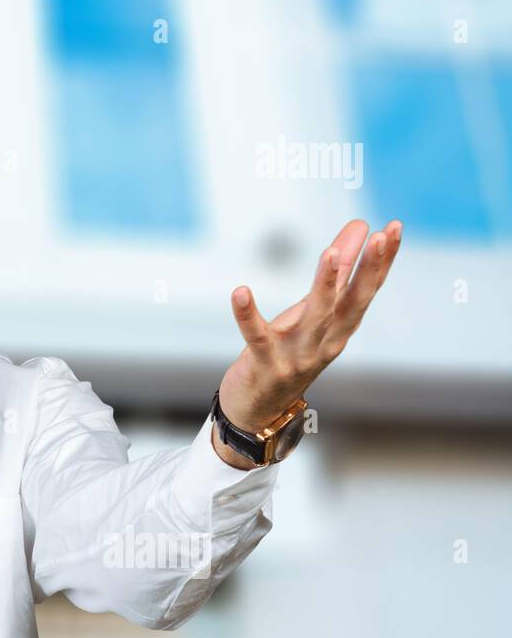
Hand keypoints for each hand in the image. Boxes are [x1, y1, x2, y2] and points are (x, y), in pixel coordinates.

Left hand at [216, 218, 403, 460]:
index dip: (383, 261)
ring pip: (315, 318)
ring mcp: (297, 355)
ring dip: (325, 285)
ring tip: (330, 252)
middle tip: (382, 236)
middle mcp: (325, 342)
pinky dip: (247, 315)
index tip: (396, 227)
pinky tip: (240, 291)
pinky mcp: (265, 364)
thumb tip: (360, 227)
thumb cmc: (290, 352)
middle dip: (369, 269)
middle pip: (352, 304)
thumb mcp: (315, 312)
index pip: (367, 291)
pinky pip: (256, 337)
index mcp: (340, 329)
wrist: (259, 411)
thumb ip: (337, 272)